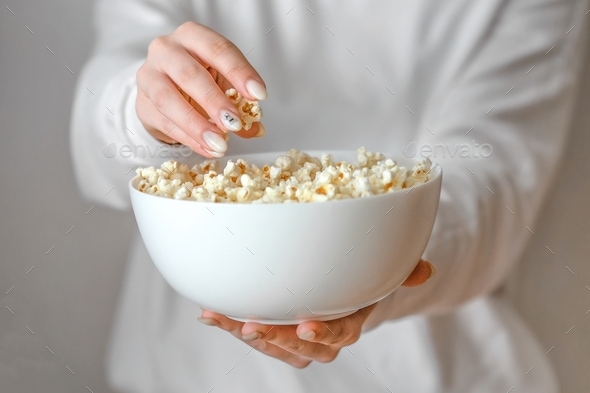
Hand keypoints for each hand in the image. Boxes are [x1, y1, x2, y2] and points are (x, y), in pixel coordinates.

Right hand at [136, 21, 266, 157]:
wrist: (162, 87)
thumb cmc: (198, 78)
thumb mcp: (222, 81)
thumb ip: (240, 101)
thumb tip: (255, 127)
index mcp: (193, 36)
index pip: (218, 50)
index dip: (240, 73)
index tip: (258, 95)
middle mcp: (167, 50)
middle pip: (190, 74)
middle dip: (215, 101)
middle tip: (235, 123)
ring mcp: (149, 75)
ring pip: (168, 99)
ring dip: (197, 124)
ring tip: (219, 144)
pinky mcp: (142, 103)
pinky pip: (164, 122)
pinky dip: (188, 138)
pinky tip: (206, 149)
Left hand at [198, 259, 435, 367]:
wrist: (346, 292)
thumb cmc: (364, 280)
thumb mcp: (385, 274)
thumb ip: (403, 272)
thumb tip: (425, 269)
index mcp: (350, 322)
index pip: (339, 335)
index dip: (324, 335)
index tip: (307, 328)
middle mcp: (322, 337)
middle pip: (299, 348)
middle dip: (274, 339)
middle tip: (251, 327)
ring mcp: (295, 336)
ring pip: (271, 343)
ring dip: (242, 331)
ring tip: (221, 318)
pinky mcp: (272, 327)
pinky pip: (249, 328)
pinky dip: (227, 321)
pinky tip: (208, 311)